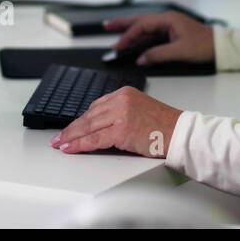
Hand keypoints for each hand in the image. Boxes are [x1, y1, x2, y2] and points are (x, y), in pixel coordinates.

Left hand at [50, 86, 182, 157]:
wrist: (180, 133)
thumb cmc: (165, 126)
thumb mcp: (140, 109)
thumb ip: (120, 113)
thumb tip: (99, 126)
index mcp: (124, 93)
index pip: (96, 106)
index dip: (81, 119)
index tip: (71, 127)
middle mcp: (121, 100)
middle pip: (89, 115)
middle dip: (71, 128)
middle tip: (58, 137)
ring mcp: (120, 114)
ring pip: (88, 127)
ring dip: (71, 137)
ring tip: (59, 144)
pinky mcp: (121, 130)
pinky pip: (94, 139)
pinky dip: (79, 144)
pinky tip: (70, 148)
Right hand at [104, 10, 213, 65]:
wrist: (221, 46)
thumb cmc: (204, 46)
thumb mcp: (181, 51)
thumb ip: (158, 54)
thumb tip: (140, 59)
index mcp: (168, 19)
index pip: (142, 26)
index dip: (128, 36)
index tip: (118, 47)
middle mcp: (166, 20)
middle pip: (139, 21)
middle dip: (122, 24)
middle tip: (106, 27)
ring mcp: (169, 26)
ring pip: (144, 26)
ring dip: (129, 29)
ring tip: (112, 29)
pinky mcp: (172, 33)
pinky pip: (151, 33)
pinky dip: (139, 36)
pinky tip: (132, 40)